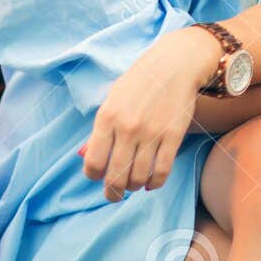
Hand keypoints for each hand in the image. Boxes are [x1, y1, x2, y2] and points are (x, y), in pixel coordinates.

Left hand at [83, 26, 219, 200]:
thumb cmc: (139, 82)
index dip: (94, 176)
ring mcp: (151, 133)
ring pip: (138, 177)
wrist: (175, 65)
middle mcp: (127, 128)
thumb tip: (85, 156)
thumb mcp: (112, 100)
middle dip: (112, 192)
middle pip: (115, 176)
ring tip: (134, 185)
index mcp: (107, 118)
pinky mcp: (173, 136)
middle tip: (114, 195)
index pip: (93, 163)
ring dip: (134, 187)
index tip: (99, 176)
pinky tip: (151, 182)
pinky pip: (162, 171)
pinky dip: (155, 183)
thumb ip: (99, 129)